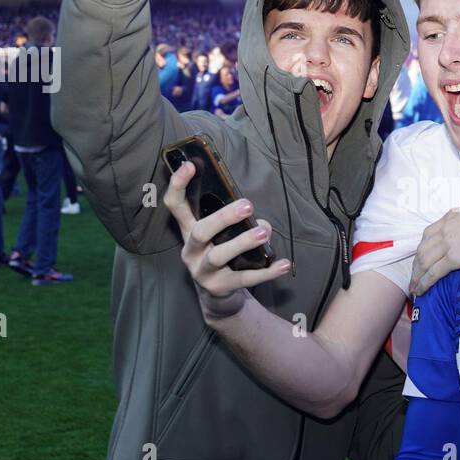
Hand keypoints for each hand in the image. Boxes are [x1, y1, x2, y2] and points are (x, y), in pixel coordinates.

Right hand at [162, 160, 290, 319]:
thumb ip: (237, 223)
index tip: (190, 165)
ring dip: (243, 242)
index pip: (175, 205)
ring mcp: (202, 271)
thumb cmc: (221, 252)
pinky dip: (267, 272)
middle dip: (223, 217)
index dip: (178, 185)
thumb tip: (260, 222)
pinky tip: (283, 264)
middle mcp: (191, 250)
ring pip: (219, 255)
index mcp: (188, 231)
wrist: (217, 294)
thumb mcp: (220, 235)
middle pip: (201, 232)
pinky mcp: (219, 287)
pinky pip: (244, 279)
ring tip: (263, 232)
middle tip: (247, 205)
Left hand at [411, 196, 459, 294]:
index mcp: (450, 217)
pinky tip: (420, 290)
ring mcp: (448, 243)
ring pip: (424, 262)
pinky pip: (434, 273)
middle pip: (422, 250)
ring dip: (416, 276)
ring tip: (414, 288)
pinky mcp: (455, 257)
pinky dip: (424, 283)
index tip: (420, 258)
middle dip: (415, 266)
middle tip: (413, 277)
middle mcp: (444, 229)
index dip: (422, 248)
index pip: (428, 234)